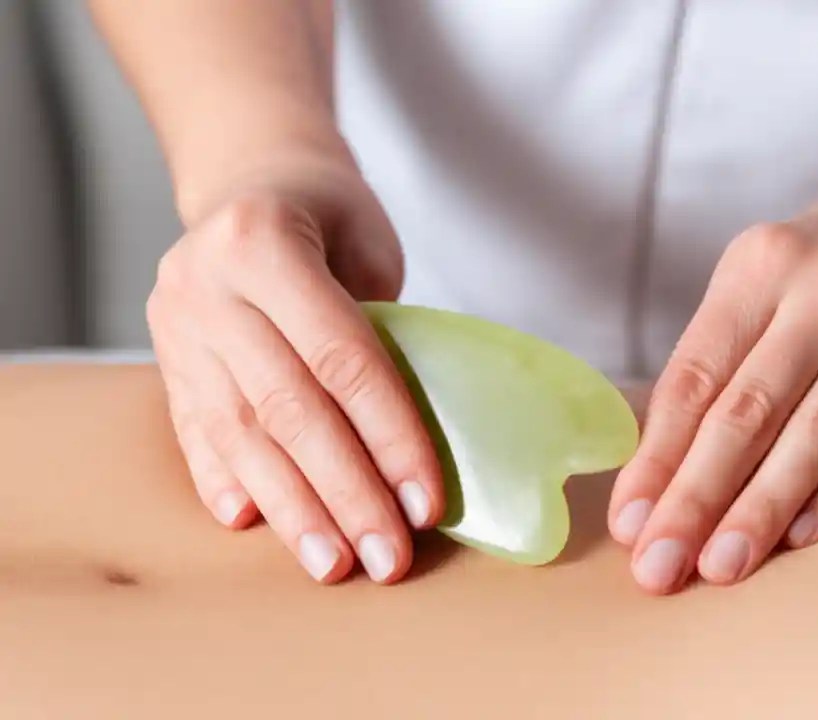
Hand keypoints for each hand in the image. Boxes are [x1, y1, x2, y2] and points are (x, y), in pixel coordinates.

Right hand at [148, 156, 444, 583]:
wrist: (250, 177)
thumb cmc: (331, 214)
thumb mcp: (369, 248)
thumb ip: (382, 333)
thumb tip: (408, 446)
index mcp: (264, 242)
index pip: (339, 359)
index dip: (387, 436)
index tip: (424, 502)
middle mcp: (205, 285)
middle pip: (287, 408)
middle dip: (344, 492)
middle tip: (386, 558)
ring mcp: (174, 324)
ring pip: (238, 433)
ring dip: (291, 509)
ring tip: (332, 566)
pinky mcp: (163, 356)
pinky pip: (195, 430)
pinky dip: (228, 481)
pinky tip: (253, 526)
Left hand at [609, 163, 817, 592]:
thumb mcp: (762, 280)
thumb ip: (716, 360)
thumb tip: (656, 473)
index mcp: (760, 264)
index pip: (695, 376)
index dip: (657, 457)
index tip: (628, 523)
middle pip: (748, 409)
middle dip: (696, 497)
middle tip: (659, 567)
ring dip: (763, 508)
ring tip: (722, 566)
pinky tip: (800, 535)